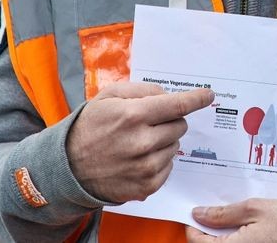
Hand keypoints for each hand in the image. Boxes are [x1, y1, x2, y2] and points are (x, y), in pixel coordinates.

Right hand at [65, 81, 213, 202]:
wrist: (68, 167)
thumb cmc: (90, 127)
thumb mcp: (109, 97)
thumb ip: (143, 90)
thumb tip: (169, 95)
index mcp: (133, 116)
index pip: (178, 105)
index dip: (197, 98)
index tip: (208, 95)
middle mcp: (142, 142)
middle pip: (180, 125)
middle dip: (170, 121)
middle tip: (149, 123)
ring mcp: (145, 167)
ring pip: (175, 146)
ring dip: (163, 141)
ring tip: (137, 142)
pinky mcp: (146, 186)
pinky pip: (169, 166)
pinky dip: (159, 160)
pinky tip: (138, 159)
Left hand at [186, 199, 276, 241]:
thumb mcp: (253, 208)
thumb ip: (223, 213)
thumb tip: (199, 214)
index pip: (198, 242)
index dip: (193, 226)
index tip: (197, 213)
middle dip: (206, 230)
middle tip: (213, 213)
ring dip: (219, 236)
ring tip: (229, 219)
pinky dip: (231, 239)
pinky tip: (239, 229)